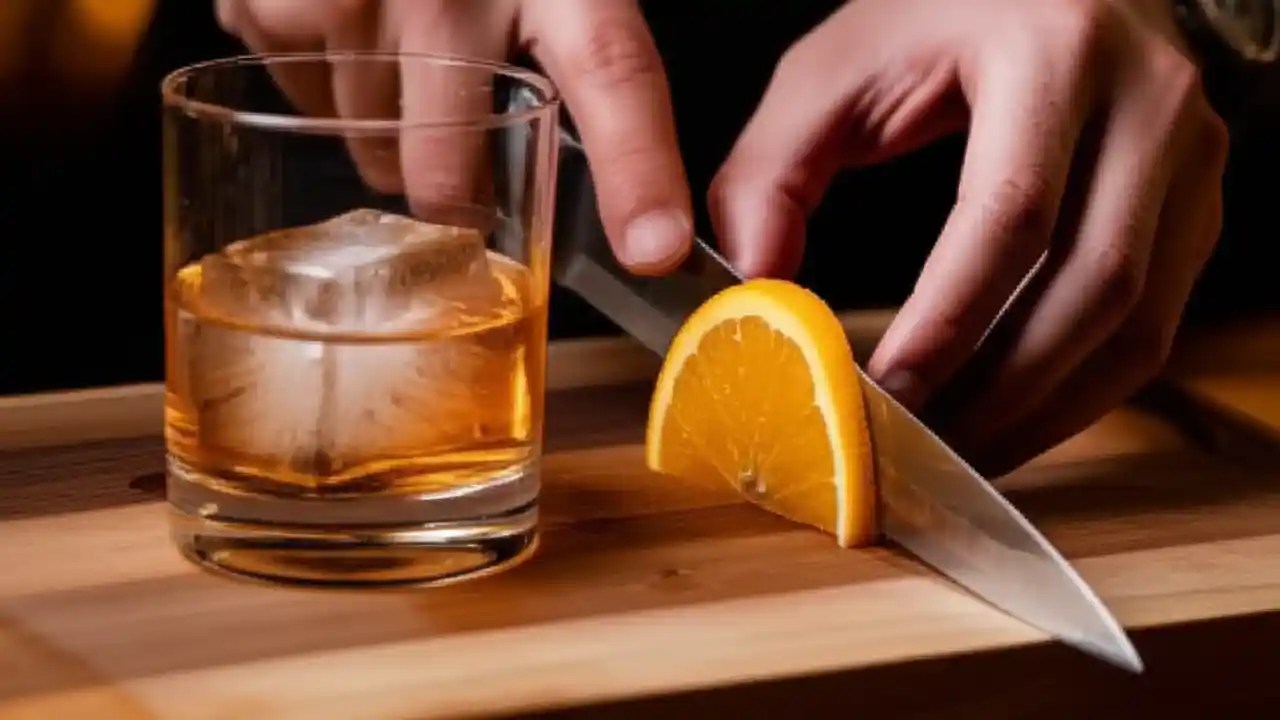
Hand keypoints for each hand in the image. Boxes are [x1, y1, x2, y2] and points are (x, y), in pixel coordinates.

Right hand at [215, 0, 692, 273]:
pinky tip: (351, 32)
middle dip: (457, 201)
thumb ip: (593, 46)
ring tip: (403, 59)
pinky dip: (330, 91)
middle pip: (451, 170)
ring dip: (390, 135)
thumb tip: (650, 206)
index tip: (655, 250)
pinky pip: (305, 107)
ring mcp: (353, 0)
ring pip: (371, 148)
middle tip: (467, 182)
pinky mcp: (271, 5)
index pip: (613, 73)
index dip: (638, 171)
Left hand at [710, 0, 1227, 473]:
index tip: (887, 392)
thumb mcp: (835, 69)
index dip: (950, 320)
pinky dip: (1083, 390)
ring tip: (961, 450)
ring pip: (1139, 324)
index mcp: (1053, 50)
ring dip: (1046, 409)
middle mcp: (1149, 100)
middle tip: (921, 445)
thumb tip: (755, 293)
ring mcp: (1192, 155)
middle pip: (1094, 285)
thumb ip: (771, 172)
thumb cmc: (940, 16)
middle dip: (1002, 391)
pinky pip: (1156, 326)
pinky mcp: (1199, 204)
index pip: (1012, 212)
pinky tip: (1013, 416)